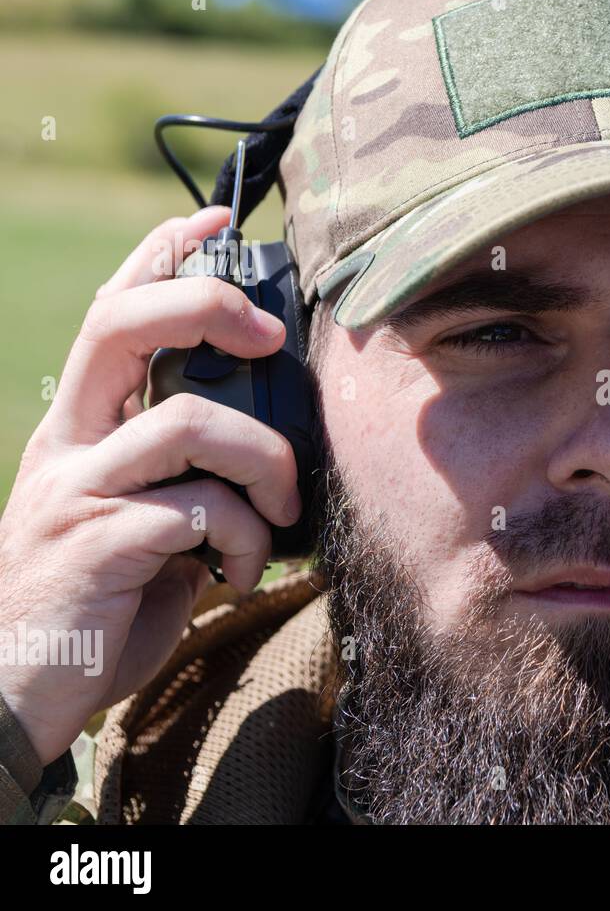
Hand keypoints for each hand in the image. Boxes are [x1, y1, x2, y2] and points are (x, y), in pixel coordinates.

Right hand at [0, 209, 300, 765]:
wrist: (19, 691)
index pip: (110, 316)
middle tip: (269, 335)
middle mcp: (69, 447)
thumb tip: (269, 449)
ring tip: (282, 513)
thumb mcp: (139, 524)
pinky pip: (202, 511)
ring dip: (266, 463)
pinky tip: (242, 572)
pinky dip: (247, 539)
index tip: (211, 219)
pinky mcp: (101, 546)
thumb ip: (182, 478)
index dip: (157, 257)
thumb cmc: (98, 604)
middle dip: (206, 305)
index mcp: (79, 432)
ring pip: (192, 423)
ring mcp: (78, 493)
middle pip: (124, 326)